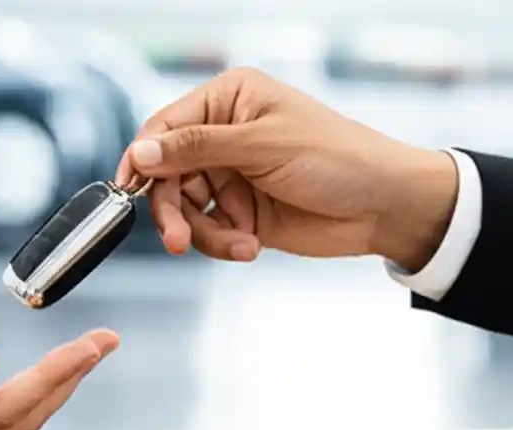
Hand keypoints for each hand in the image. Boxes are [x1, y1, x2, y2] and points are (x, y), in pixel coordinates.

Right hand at [0, 323, 118, 429]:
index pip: (13, 403)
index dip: (62, 374)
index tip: (99, 343)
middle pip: (20, 421)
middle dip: (67, 382)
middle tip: (103, 344)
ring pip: (2, 427)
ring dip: (45, 393)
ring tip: (77, 358)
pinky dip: (14, 401)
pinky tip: (23, 380)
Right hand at [115, 67, 457, 270]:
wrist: (383, 206)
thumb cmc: (336, 157)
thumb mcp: (262, 145)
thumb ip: (197, 149)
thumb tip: (141, 153)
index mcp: (229, 100)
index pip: (165, 127)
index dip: (143, 159)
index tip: (129, 189)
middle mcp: (224, 136)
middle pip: (168, 175)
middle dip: (172, 209)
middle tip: (176, 240)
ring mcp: (232, 177)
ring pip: (185, 209)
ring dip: (204, 233)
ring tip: (238, 243)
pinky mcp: (242, 214)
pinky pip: (209, 232)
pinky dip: (223, 244)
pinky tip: (250, 246)